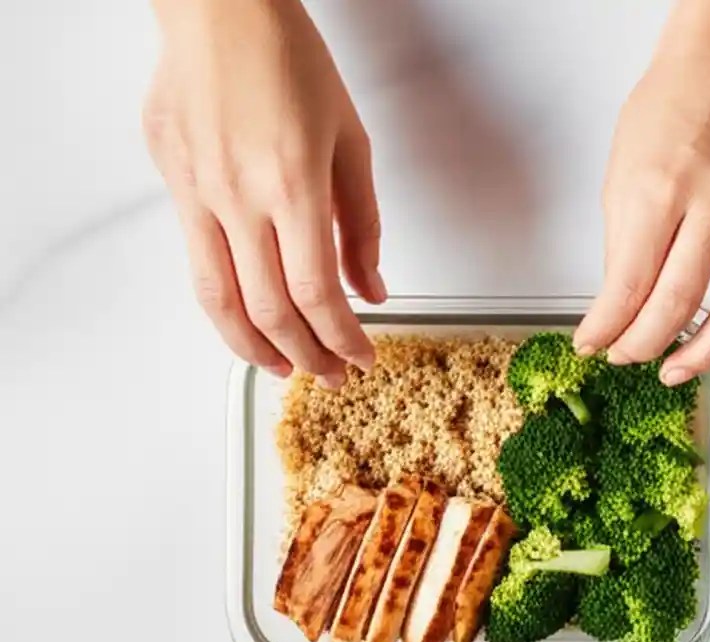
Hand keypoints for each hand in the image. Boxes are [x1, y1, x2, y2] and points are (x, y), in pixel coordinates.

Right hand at [143, 0, 384, 387]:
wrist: (222, 14)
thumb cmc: (289, 63)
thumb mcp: (351, 143)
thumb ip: (362, 225)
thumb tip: (371, 288)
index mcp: (291, 185)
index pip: (315, 292)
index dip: (341, 338)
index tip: (360, 357)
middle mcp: (238, 197)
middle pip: (269, 309)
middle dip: (305, 354)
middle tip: (328, 374)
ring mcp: (198, 194)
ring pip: (219, 300)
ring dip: (254, 346)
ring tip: (283, 365)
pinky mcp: (173, 186)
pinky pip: (197, 263)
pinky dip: (224, 305)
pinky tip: (246, 318)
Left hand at [575, 0, 709, 385]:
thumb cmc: (669, 105)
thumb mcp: (621, 172)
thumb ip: (624, 243)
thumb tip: (620, 301)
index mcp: (662, 190)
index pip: (631, 285)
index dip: (608, 328)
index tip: (594, 344)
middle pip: (681, 303)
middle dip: (646, 345)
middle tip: (630, 359)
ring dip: (707, 349)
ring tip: (681, 366)